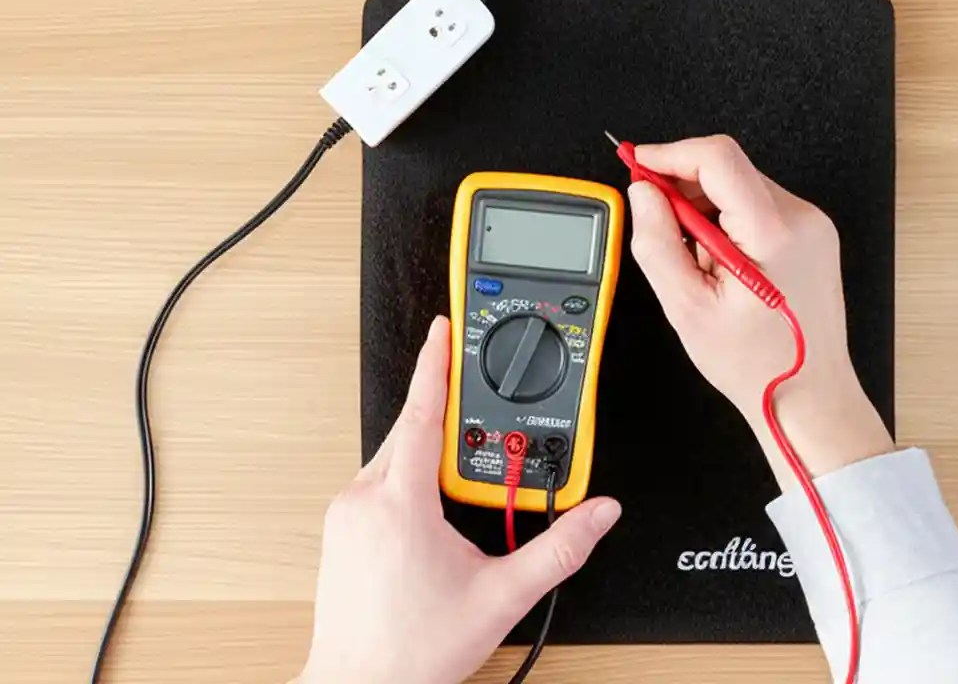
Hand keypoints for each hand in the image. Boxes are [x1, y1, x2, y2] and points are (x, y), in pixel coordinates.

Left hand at [297, 316, 621, 683]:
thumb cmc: (411, 652)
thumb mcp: (501, 597)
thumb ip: (557, 549)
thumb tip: (597, 514)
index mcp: (400, 503)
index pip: (422, 413)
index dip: (438, 364)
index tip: (446, 326)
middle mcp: (365, 499)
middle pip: (413, 431)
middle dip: (451, 418)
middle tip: (486, 415)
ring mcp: (347, 513)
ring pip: (395, 456)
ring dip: (433, 454)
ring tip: (470, 483)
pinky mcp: (341, 528)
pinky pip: (381, 481)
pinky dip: (412, 478)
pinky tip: (438, 509)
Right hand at [627, 135, 893, 485]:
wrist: (809, 394)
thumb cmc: (757, 364)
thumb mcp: (688, 308)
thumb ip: (658, 243)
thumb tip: (643, 195)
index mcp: (773, 234)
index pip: (718, 158)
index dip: (671, 154)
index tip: (640, 164)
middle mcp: (800, 220)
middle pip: (728, 169)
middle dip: (684, 188)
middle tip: (659, 225)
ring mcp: (811, 226)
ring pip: (740, 188)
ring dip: (706, 210)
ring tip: (699, 264)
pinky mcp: (811, 235)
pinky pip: (757, 207)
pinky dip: (728, 223)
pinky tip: (721, 265)